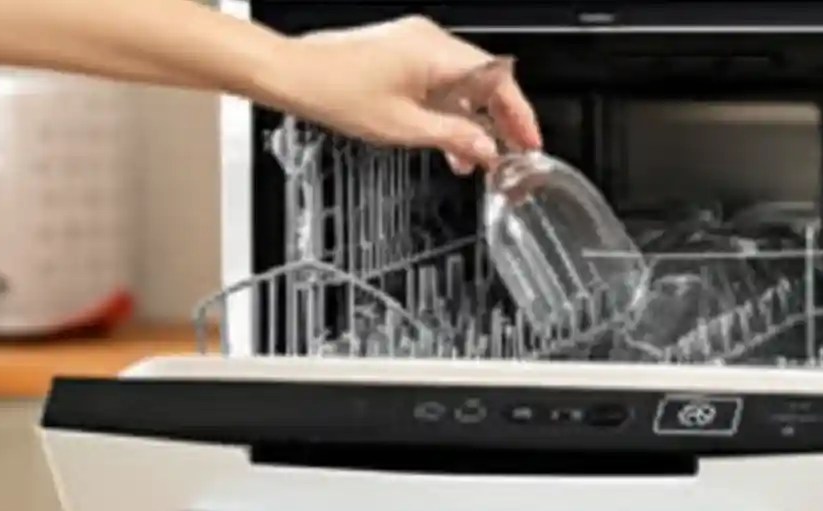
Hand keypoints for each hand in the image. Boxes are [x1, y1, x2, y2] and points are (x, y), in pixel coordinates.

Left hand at [254, 15, 541, 172]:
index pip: (499, 81)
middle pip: (485, 80)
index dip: (519, 115)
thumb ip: (453, 137)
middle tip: (509, 153)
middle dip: (498, 120)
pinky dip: (448, 109)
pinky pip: (438, 79)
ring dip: (470, 119)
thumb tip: (486, 149)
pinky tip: (445, 139)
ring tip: (471, 158)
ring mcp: (414, 44)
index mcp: (437, 53)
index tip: (529, 141)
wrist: (293, 74)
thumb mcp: (403, 127)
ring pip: (461, 82)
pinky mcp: (400, 53)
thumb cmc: (335, 91)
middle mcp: (430, 40)